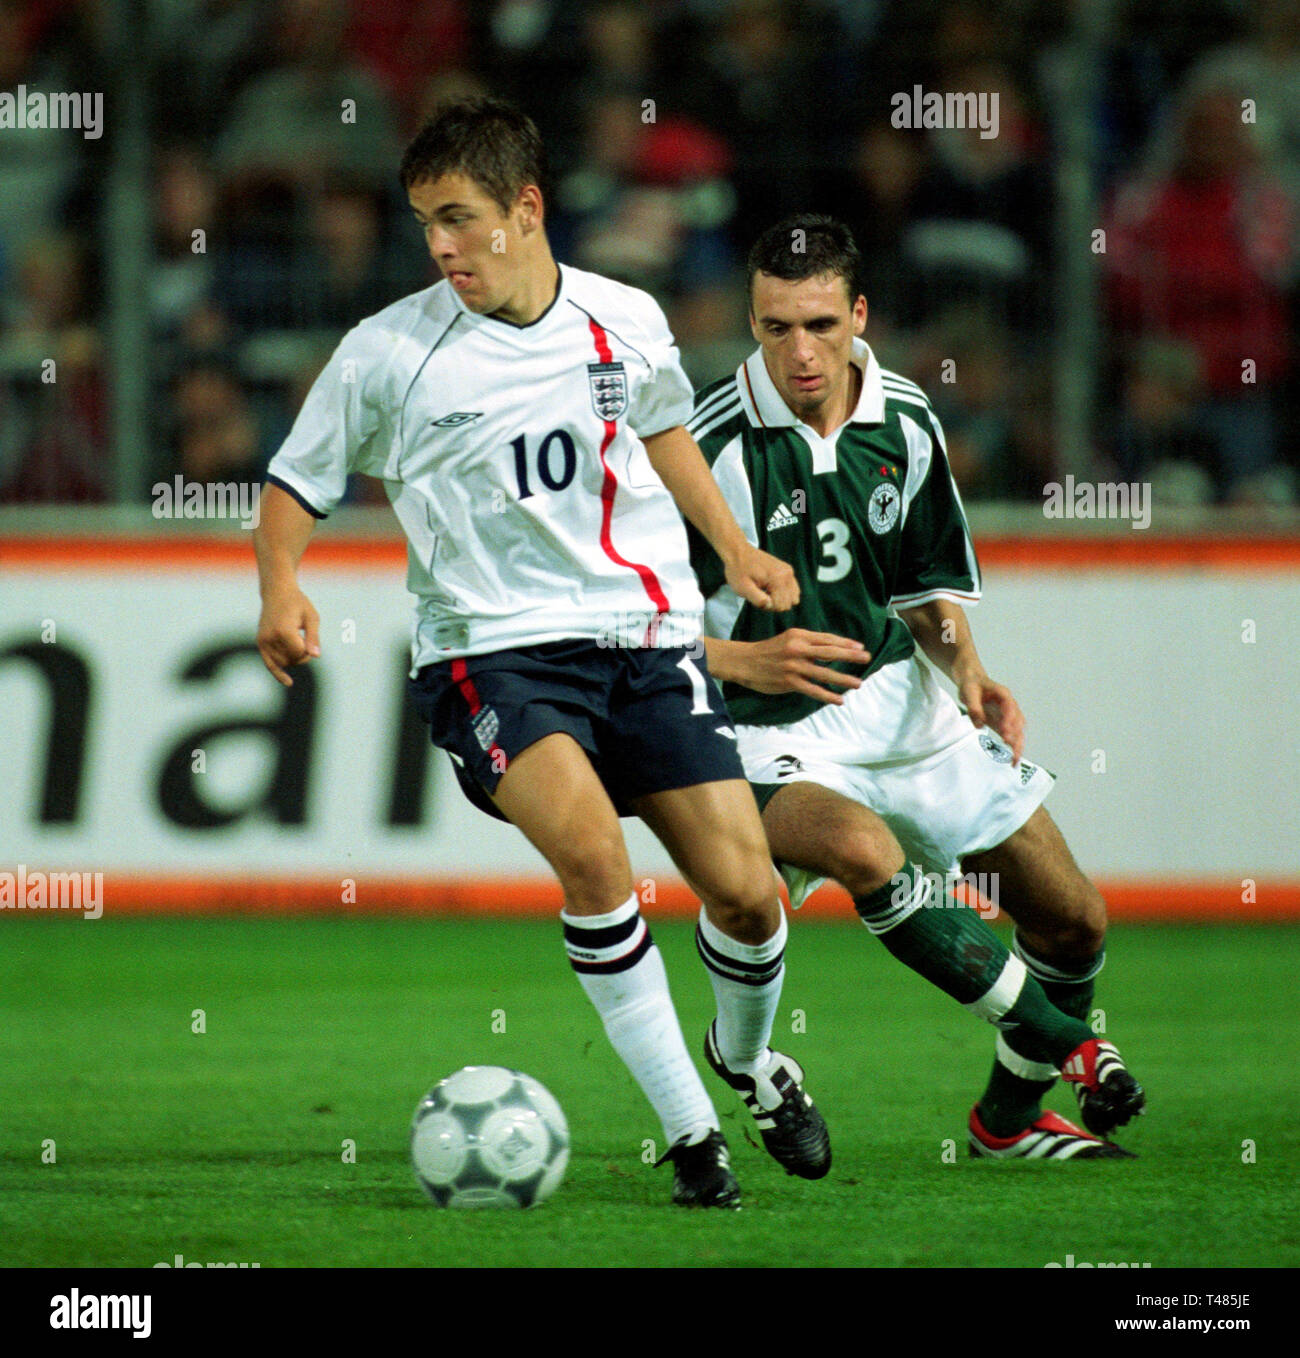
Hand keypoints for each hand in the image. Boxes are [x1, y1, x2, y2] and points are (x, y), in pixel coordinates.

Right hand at [256, 586, 320, 686]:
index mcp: (283, 630)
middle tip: (306, 639)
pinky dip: (278, 674)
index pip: (300, 653)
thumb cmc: (298, 603)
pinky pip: (269, 664)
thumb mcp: (312, 617)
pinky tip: (289, 683)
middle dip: (303, 655)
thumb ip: (314, 637)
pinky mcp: (260, 642)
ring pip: (283, 663)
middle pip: (292, 660)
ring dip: (294, 659)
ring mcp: (263, 641)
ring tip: (298, 642)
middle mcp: (270, 637)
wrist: (277, 592)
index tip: (310, 637)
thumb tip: (316, 656)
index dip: (309, 650)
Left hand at [725, 543, 799, 611]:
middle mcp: (787, 574)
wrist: (738, 552)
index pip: (780, 606)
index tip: (756, 596)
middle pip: (788, 604)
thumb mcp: (743, 588)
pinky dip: (782, 593)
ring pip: (792, 598)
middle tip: (759, 593)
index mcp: (778, 579)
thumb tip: (770, 605)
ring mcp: (789, 571)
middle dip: (774, 603)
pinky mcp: (788, 570)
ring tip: (765, 591)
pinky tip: (770, 588)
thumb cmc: (738, 570)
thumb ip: (758, 600)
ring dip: (779, 599)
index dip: (767, 606)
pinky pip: (793, 590)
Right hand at [739, 629, 869, 702]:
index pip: (827, 639)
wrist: (744, 661)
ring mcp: (794, 666)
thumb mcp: (788, 639)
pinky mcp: (789, 682)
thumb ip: (807, 643)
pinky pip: (813, 690)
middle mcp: (798, 649)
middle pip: (830, 652)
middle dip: (851, 656)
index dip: (845, 643)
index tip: (860, 647)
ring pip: (824, 673)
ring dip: (843, 679)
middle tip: (867, 658)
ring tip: (857, 683)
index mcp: (799, 636)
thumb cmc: (768, 651)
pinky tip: (839, 700)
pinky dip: (827, 695)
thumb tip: (830, 651)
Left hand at [956, 669, 1024, 763]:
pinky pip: (1011, 735)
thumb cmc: (972, 685)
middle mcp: (1009, 705)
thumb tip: (979, 724)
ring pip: (1018, 731)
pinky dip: (1014, 746)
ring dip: (1018, 744)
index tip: (1004, 729)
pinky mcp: (1003, 723)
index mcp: (1003, 694)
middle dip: (1015, 734)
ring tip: (1015, 759)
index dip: (1009, 718)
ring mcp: (1008, 715)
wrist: (972, 682)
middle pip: (1018, 721)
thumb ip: (974, 708)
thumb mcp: (969, 692)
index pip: (1010, 706)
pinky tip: (1013, 758)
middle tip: (1009, 746)